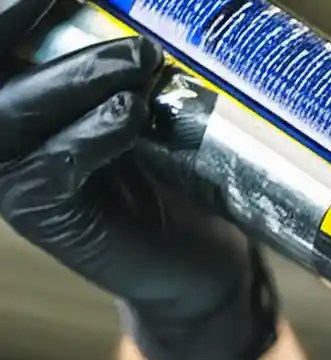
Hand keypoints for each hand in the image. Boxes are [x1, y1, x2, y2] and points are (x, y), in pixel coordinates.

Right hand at [0, 0, 275, 359]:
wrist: (200, 252)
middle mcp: (0, 130)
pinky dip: (91, 134)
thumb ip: (122, 53)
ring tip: (142, 59)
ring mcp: (13, 174)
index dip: (14, 6)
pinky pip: (52, 167)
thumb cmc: (172, 163)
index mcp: (13, 87)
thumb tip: (144, 2)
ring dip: (75, 75)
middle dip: (24, 17)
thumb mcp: (143, 94)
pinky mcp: (45, 215)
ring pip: (13, 112)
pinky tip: (131, 114)